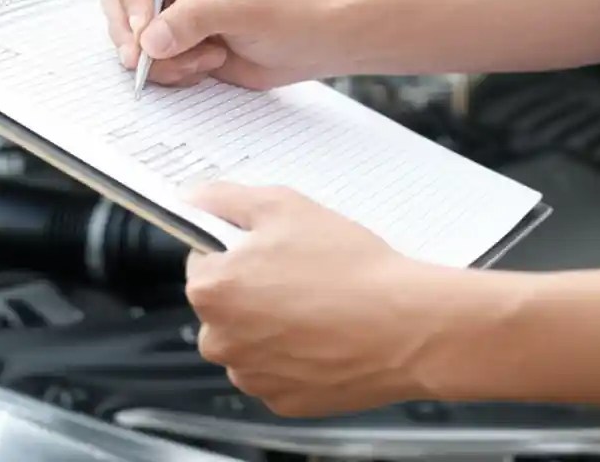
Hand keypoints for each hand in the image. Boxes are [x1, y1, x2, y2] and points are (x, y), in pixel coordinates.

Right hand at [98, 0, 348, 89]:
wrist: (311, 44)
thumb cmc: (290, 12)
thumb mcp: (243, 9)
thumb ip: (194, 18)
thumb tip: (151, 39)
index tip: (144, 27)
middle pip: (116, 3)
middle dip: (138, 37)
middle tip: (154, 59)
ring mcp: (166, 8)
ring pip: (128, 38)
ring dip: (161, 59)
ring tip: (205, 57)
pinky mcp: (172, 40)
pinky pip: (147, 61)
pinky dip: (170, 71)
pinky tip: (206, 64)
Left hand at [183, 182, 488, 416]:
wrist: (407, 325)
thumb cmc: (349, 266)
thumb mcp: (284, 206)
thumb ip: (226, 200)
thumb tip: (192, 197)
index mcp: (211, 290)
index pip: (202, 261)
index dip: (237, 250)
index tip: (271, 250)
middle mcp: (219, 340)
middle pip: (222, 306)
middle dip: (251, 290)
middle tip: (300, 275)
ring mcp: (251, 376)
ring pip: (248, 342)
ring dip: (270, 327)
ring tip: (318, 307)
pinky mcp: (282, 402)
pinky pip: (276, 373)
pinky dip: (295, 358)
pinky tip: (326, 337)